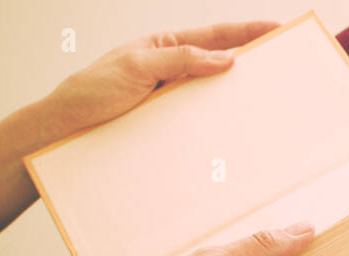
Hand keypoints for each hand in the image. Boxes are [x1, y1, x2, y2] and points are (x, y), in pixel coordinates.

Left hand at [44, 21, 279, 136]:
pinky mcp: (170, 128)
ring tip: (268, 102)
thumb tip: (224, 58)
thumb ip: (179, 60)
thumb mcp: (135, 67)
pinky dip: (221, 126)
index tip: (276, 29)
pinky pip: (202, 124)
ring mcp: (173, 102)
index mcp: (164, 48)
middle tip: (285, 64)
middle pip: (220, 64)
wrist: (63, 131)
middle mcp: (172, 73)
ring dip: (239, 99)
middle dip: (253, 63)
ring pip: (214, 96)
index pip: (214, 36)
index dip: (246, 32)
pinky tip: (236, 132)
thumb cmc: (89, 94)